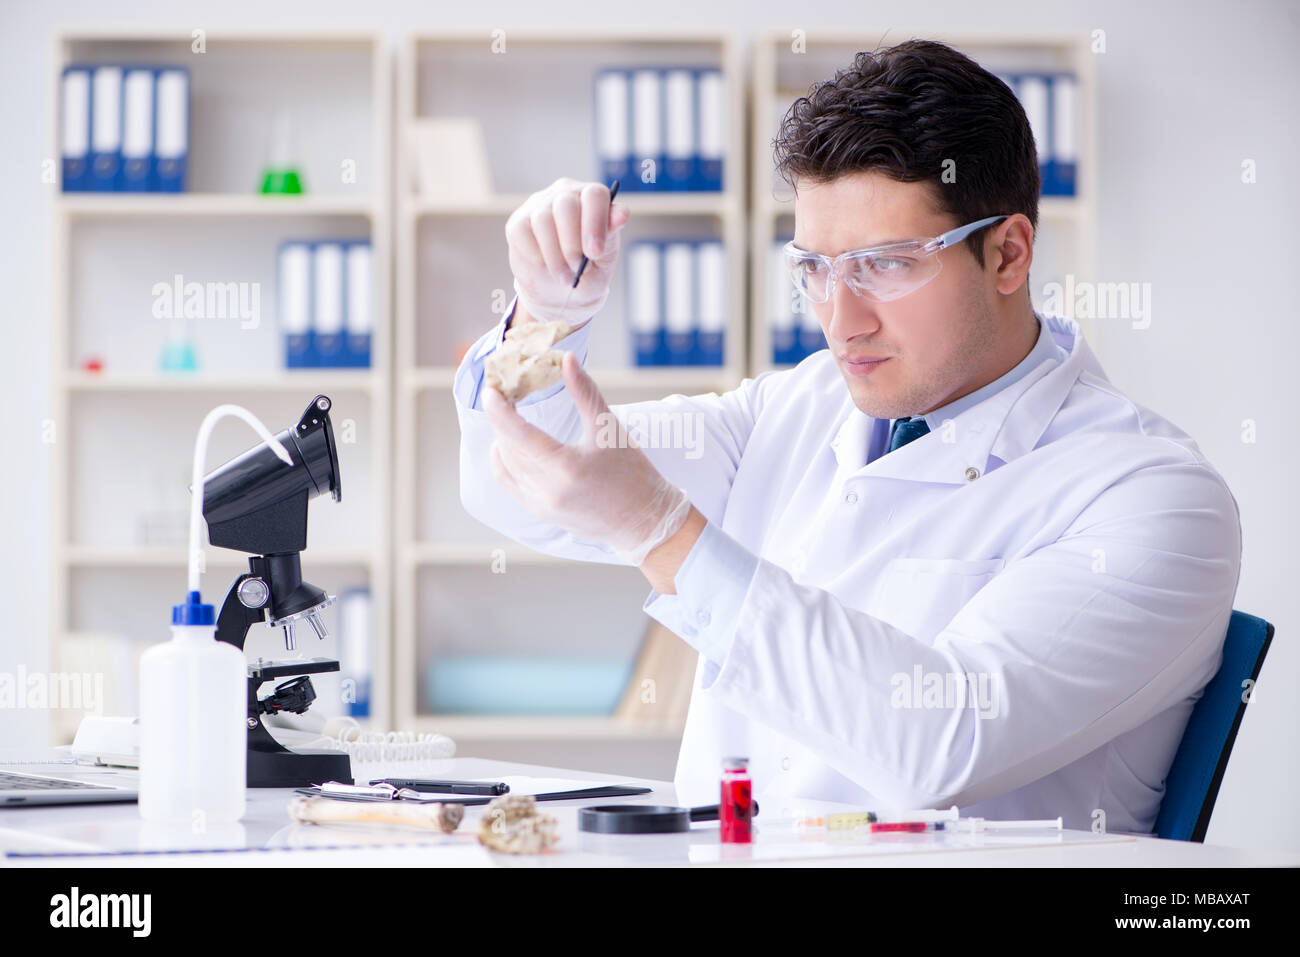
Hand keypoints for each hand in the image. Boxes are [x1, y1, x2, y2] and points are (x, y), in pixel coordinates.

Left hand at [482, 352, 691, 566]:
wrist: (644, 521)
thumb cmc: (633, 473)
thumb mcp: (609, 428)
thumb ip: (584, 391)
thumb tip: (567, 358)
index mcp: (566, 468)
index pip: (518, 434)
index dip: (499, 410)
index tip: (491, 390)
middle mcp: (548, 490)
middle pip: (508, 447)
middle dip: (500, 419)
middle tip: (502, 394)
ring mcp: (542, 505)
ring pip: (506, 465)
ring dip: (502, 439)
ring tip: (506, 416)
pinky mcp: (541, 513)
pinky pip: (510, 483)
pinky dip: (505, 461)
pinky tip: (509, 445)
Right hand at [505, 178, 629, 328]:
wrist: (560, 290)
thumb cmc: (588, 268)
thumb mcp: (606, 256)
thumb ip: (611, 234)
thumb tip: (621, 214)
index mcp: (592, 198)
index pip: (594, 195)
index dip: (595, 223)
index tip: (594, 253)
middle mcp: (565, 194)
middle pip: (566, 205)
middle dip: (573, 243)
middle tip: (579, 269)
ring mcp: (539, 205)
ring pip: (543, 220)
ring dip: (555, 256)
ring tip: (565, 277)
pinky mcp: (518, 222)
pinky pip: (522, 232)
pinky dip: (535, 255)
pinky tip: (544, 267)